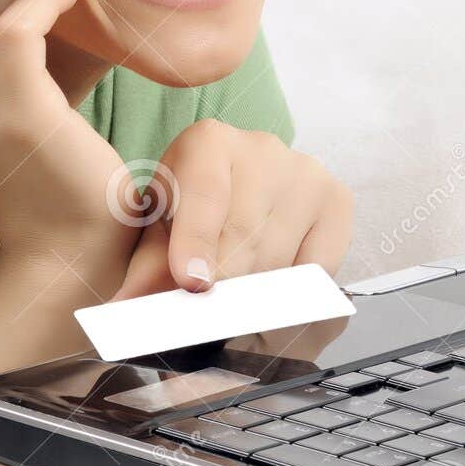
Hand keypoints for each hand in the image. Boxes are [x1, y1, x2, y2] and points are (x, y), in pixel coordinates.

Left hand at [113, 119, 353, 297]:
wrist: (234, 192)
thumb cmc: (187, 213)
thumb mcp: (159, 232)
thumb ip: (146, 266)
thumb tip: (128, 305)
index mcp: (208, 142)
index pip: (205, 193)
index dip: (197, 241)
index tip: (191, 283)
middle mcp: (263, 148)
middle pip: (244, 234)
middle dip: (222, 286)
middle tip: (206, 323)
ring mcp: (305, 173)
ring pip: (279, 256)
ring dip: (253, 298)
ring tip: (233, 318)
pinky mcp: (336, 200)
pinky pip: (317, 266)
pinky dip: (292, 296)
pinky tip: (269, 303)